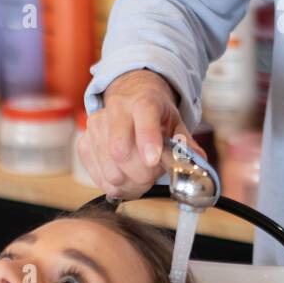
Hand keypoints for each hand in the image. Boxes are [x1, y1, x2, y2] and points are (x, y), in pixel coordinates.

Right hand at [78, 69, 206, 200]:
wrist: (130, 97)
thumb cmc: (155, 114)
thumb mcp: (175, 123)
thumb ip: (186, 145)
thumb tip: (199, 162)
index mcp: (143, 101)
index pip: (143, 116)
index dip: (147, 140)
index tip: (153, 161)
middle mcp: (116, 110)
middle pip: (121, 151)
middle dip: (142, 173)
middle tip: (153, 174)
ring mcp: (96, 126)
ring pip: (109, 169)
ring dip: (129, 183)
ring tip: (141, 177)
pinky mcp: (84, 142)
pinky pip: (97, 176)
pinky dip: (114, 185)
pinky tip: (125, 178)